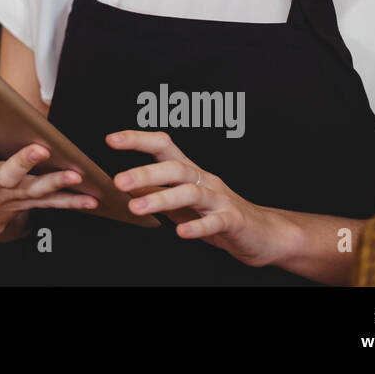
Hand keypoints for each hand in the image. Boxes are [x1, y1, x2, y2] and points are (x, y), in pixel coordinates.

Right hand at [0, 99, 98, 241]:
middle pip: (7, 172)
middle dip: (24, 162)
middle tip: (40, 149)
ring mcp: (11, 195)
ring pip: (36, 190)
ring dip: (57, 183)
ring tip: (76, 175)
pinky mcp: (28, 202)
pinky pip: (52, 203)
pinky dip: (73, 201)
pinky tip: (92, 197)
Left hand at [108, 130, 280, 266]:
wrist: (263, 234)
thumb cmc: (218, 215)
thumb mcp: (183, 203)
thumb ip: (158, 193)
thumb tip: (127, 186)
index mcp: (190, 172)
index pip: (163, 146)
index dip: (138, 140)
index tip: (111, 139)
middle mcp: (205, 180)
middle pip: (175, 168)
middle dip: (145, 173)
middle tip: (119, 182)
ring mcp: (221, 199)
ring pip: (191, 192)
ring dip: (161, 199)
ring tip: (136, 208)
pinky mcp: (234, 221)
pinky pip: (215, 221)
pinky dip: (197, 226)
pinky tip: (180, 232)